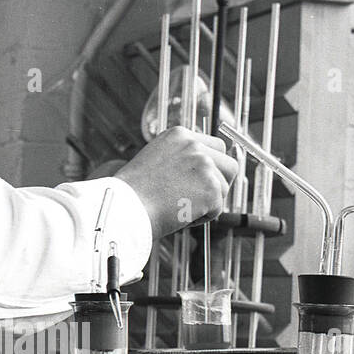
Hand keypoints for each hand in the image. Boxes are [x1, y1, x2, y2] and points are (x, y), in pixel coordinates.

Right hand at [113, 127, 238, 239]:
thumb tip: (204, 170)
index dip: (212, 167)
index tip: (201, 181)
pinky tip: (181, 214)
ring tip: (181, 206)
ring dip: (208, 202)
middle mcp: (194, 145)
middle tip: (197, 197)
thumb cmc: (133, 192)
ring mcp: (204, 166)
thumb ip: (181, 159)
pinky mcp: (210, 188)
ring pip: (224, 188)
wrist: (125, 208)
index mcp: (179, 135)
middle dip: (218, 183)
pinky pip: (217, 208)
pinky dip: (202, 218)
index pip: (216, 145)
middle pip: (228, 164)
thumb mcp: (156, 160)